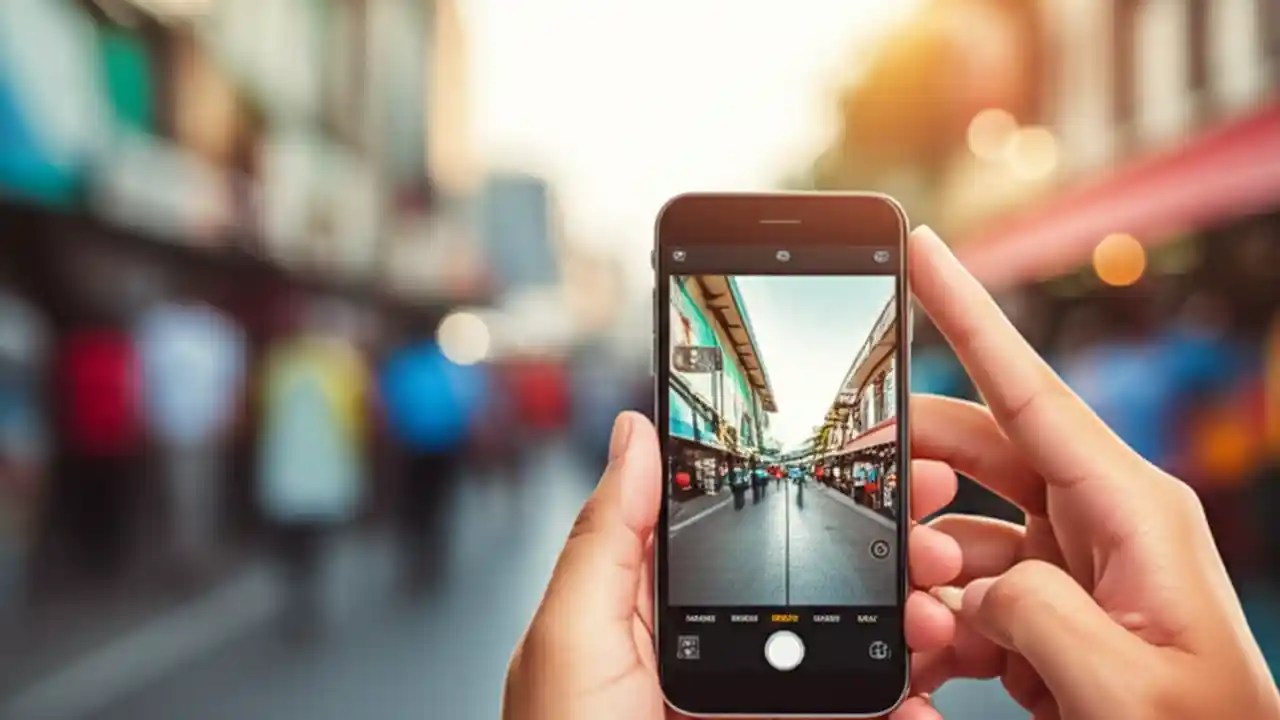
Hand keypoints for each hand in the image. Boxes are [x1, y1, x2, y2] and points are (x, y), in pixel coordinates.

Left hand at [503, 411, 962, 719]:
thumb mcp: (573, 635)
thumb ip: (609, 534)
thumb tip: (634, 433)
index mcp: (661, 605)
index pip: (750, 523)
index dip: (818, 488)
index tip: (882, 466)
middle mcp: (716, 649)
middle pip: (819, 585)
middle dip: (887, 558)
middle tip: (935, 549)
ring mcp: (757, 703)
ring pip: (851, 652)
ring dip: (911, 631)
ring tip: (939, 625)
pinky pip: (856, 712)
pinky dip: (901, 710)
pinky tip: (921, 707)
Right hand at [907, 226, 1279, 718]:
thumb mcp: (1121, 687)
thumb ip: (1031, 613)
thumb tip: (965, 580)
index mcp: (1132, 511)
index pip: (1028, 390)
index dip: (967, 313)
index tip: (922, 251)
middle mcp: (1100, 520)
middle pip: (976, 452)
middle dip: (911, 468)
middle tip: (852, 480)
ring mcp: (1073, 565)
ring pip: (960, 529)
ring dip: (923, 574)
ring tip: (920, 629)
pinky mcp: (1051, 609)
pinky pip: (968, 589)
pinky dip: (938, 623)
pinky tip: (933, 662)